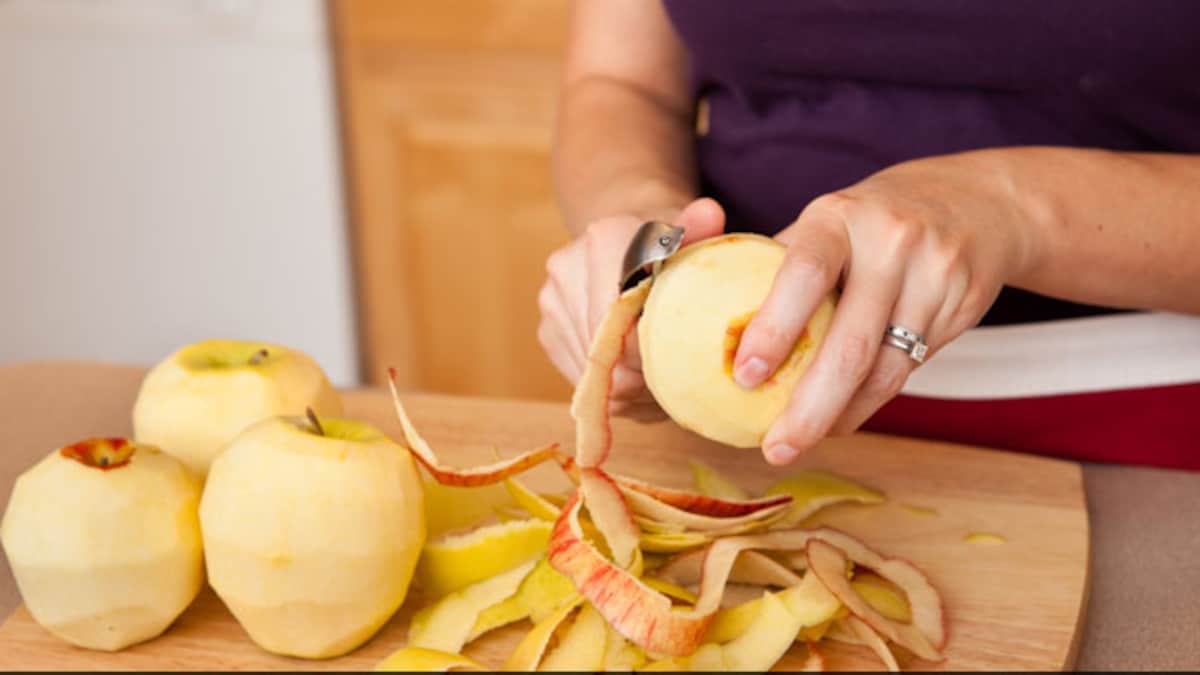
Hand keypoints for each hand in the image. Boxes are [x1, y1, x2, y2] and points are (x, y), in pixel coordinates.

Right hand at [538, 198, 725, 415]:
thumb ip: (701, 229)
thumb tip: (709, 213)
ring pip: (594, 372)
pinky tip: (635, 374)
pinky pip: (581, 377)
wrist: (630, 241)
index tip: (683, 362)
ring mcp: (551, 302)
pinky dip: (612, 386)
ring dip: (629, 385)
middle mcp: (566, 268)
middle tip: (677, 377)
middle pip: (607, 351)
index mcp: (603, 240)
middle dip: (643, 373)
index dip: (656, 350)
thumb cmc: (670, 246)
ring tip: (659, 375)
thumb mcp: (692, 236)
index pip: (626, 317)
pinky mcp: (547, 331)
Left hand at [731, 154, 1036, 463]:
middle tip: (774, 449)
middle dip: (809, 407)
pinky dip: (869, 402)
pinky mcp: (962, 308)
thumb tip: (717, 328)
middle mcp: (891, 242)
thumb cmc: (874, 218)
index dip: (774, 328)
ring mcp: (934, 276)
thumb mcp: (828, 220)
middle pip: (850, 343)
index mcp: (839, 215)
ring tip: (800, 442)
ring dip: (839, 416)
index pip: (804, 275)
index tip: (744, 376)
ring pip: (884, 369)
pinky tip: (840, 417)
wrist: (981, 202)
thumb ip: (779, 266)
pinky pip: (907, 371)